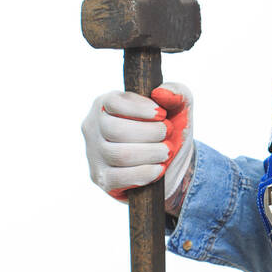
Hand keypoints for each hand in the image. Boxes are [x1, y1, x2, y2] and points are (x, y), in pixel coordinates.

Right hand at [81, 83, 192, 204]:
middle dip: (150, 133)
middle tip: (167, 134)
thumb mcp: (178, 108)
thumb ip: (176, 92)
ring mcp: (94, 155)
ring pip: (120, 155)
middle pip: (116, 130)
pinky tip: (159, 169)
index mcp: (105, 104)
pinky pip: (120, 177)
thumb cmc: (168, 131)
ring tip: (166, 151)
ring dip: (151, 153)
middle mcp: (93, 128)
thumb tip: (161, 93)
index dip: (140, 109)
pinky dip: (145, 173)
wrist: (170, 164)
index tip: (162, 114)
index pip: (113, 103)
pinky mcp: (102, 179)